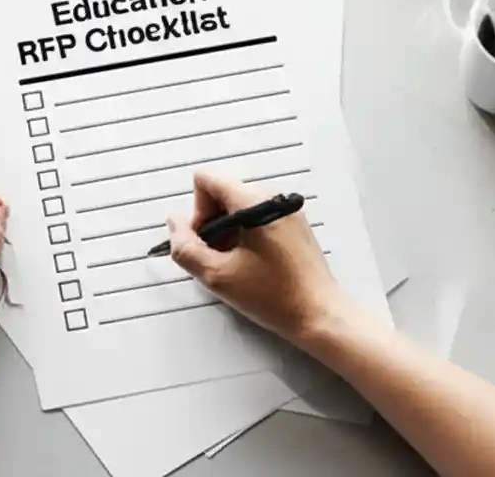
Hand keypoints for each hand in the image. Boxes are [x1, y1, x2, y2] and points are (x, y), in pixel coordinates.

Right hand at [167, 171, 347, 342]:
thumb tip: (174, 223)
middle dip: (211, 224)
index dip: (196, 210)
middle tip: (217, 258)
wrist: (319, 315)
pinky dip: (245, 237)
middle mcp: (271, 198)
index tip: (204, 240)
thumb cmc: (274, 296)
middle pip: (222, 193)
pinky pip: (257, 218)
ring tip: (235, 266)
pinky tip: (251, 265)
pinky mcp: (293, 225)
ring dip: (227, 233)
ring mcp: (285, 211)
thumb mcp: (217, 276)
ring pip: (238, 208)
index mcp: (253, 202)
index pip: (206, 180)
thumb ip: (185, 247)